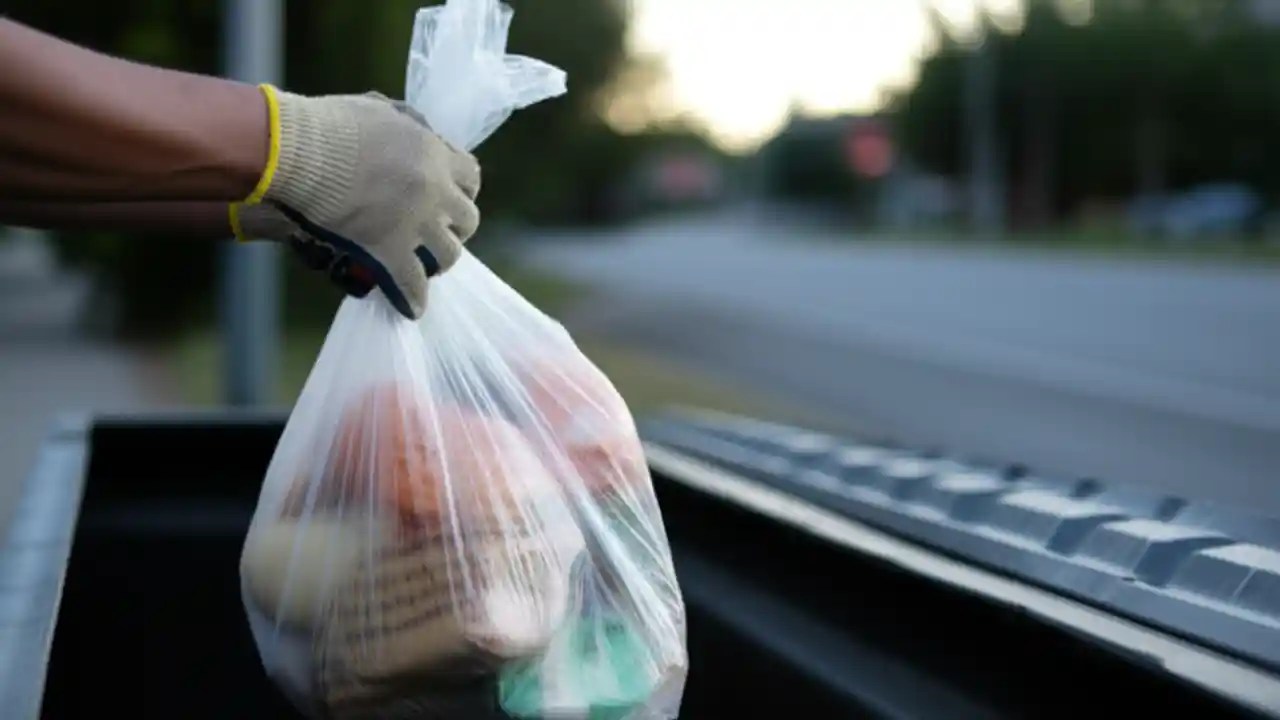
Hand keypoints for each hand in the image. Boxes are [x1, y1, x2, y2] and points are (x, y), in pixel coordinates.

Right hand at [240, 86, 480, 318]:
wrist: (301, 151)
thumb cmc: (331, 125)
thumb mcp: (381, 110)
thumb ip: (408, 124)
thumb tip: (418, 133)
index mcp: (434, 154)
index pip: (471, 178)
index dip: (461, 189)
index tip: (449, 196)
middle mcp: (435, 190)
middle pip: (467, 219)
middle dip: (455, 227)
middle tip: (437, 232)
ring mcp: (416, 223)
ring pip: (449, 255)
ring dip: (439, 261)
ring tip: (426, 266)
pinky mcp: (390, 251)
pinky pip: (413, 284)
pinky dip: (413, 298)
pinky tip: (412, 307)